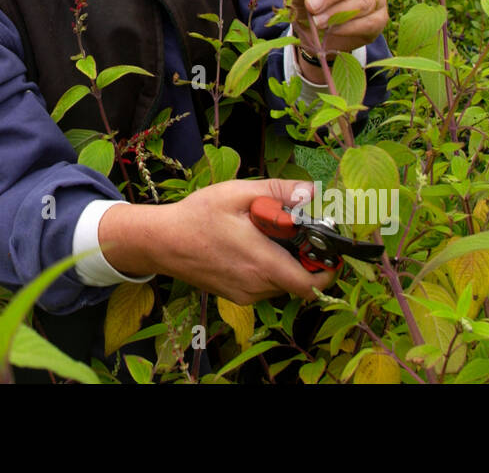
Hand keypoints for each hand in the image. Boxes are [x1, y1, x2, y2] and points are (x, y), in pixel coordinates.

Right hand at [101, 179, 337, 305]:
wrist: (161, 241)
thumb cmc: (197, 216)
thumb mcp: (237, 193)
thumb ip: (278, 192)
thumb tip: (311, 192)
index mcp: (263, 263)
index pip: (312, 284)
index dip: (327, 270)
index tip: (326, 249)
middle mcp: (257, 286)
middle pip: (299, 281)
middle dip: (303, 258)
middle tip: (291, 230)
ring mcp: (245, 294)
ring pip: (281, 284)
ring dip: (283, 263)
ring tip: (263, 234)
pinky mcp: (235, 296)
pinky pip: (263, 286)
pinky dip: (266, 269)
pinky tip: (248, 246)